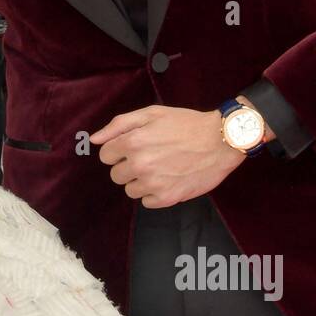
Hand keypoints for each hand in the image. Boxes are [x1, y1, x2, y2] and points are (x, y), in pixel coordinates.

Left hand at [89, 104, 244, 207]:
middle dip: (128, 166)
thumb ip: (119, 125)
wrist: (220, 141)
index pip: (105, 156)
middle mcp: (140, 164)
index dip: (118, 151)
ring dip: (141, 181)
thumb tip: (94, 140)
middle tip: (150, 157)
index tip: (134, 147)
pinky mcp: (167, 198)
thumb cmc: (186, 124)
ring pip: (130, 190)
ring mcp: (153, 183)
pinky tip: (168, 179)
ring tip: (161, 168)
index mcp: (132, 142)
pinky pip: (146, 202)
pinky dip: (155, 193)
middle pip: (116, 175)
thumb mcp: (151, 114)